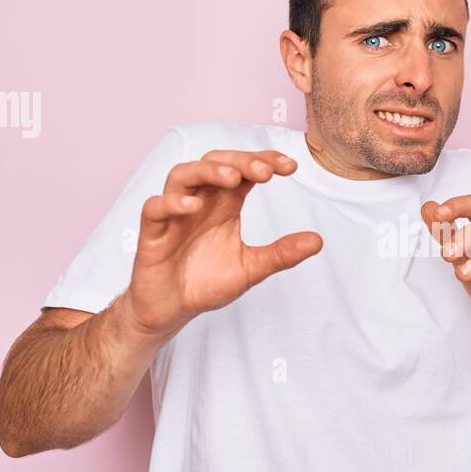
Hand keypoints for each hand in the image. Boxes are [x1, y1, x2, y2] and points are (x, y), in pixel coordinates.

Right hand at [124, 148, 321, 337]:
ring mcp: (174, 214)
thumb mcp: (251, 268)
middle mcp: (199, 201)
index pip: (244, 170)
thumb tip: (318, 241)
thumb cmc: (206, 282)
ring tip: (233, 179)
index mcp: (223, 204)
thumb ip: (281, 253)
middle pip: (215, 162)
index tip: (291, 167)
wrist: (172, 310)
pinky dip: (172, 202)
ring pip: (183, 174)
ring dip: (208, 171)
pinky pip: (155, 207)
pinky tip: (193, 206)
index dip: (264, 161)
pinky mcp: (152, 233)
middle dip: (241, 161)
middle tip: (266, 172)